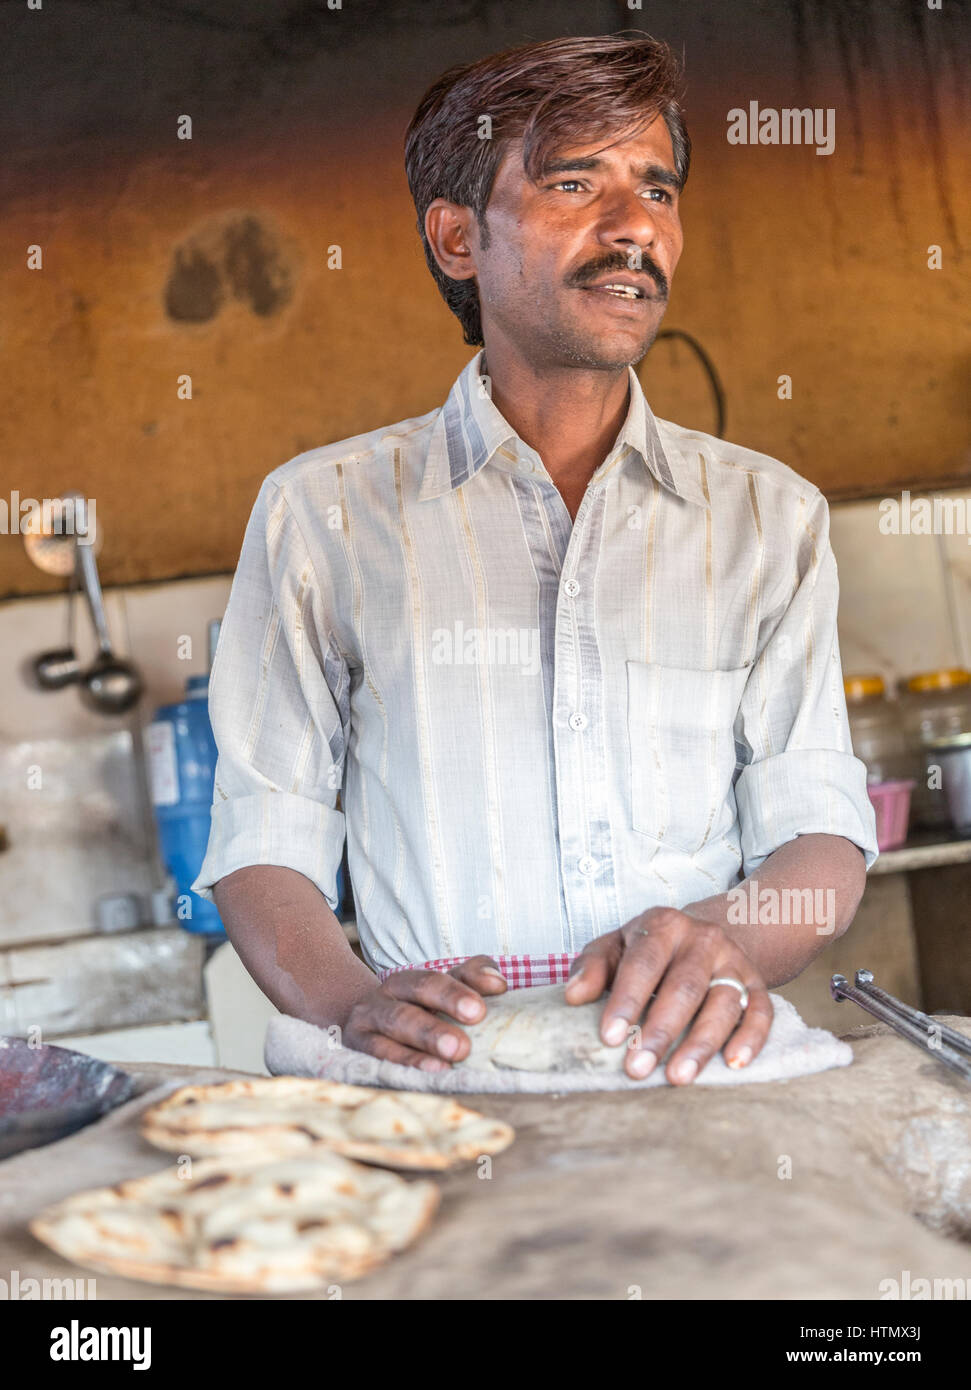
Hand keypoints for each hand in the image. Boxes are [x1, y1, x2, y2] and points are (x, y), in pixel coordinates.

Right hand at [343, 956, 506, 1071]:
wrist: (365, 1036)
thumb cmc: (416, 1022)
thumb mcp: (443, 999)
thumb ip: (474, 981)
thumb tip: (499, 983)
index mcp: (411, 980)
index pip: (441, 975)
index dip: (462, 986)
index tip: (488, 1002)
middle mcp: (389, 993)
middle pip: (419, 989)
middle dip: (449, 1002)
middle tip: (476, 1018)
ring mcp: (369, 1019)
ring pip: (398, 1021)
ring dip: (429, 1036)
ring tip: (455, 1052)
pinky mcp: (358, 1047)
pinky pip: (381, 1053)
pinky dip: (407, 1061)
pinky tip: (432, 1071)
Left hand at [564, 907, 771, 1083]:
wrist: (703, 934)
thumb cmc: (648, 949)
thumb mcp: (614, 946)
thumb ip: (592, 967)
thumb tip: (573, 996)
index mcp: (663, 925)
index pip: (644, 962)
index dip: (627, 1000)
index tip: (610, 1037)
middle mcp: (703, 939)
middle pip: (685, 986)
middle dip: (660, 1031)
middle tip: (638, 1068)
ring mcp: (734, 962)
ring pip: (724, 1002)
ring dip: (701, 1043)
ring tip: (678, 1077)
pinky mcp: (757, 984)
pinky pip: (761, 1012)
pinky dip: (751, 1038)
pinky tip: (733, 1064)